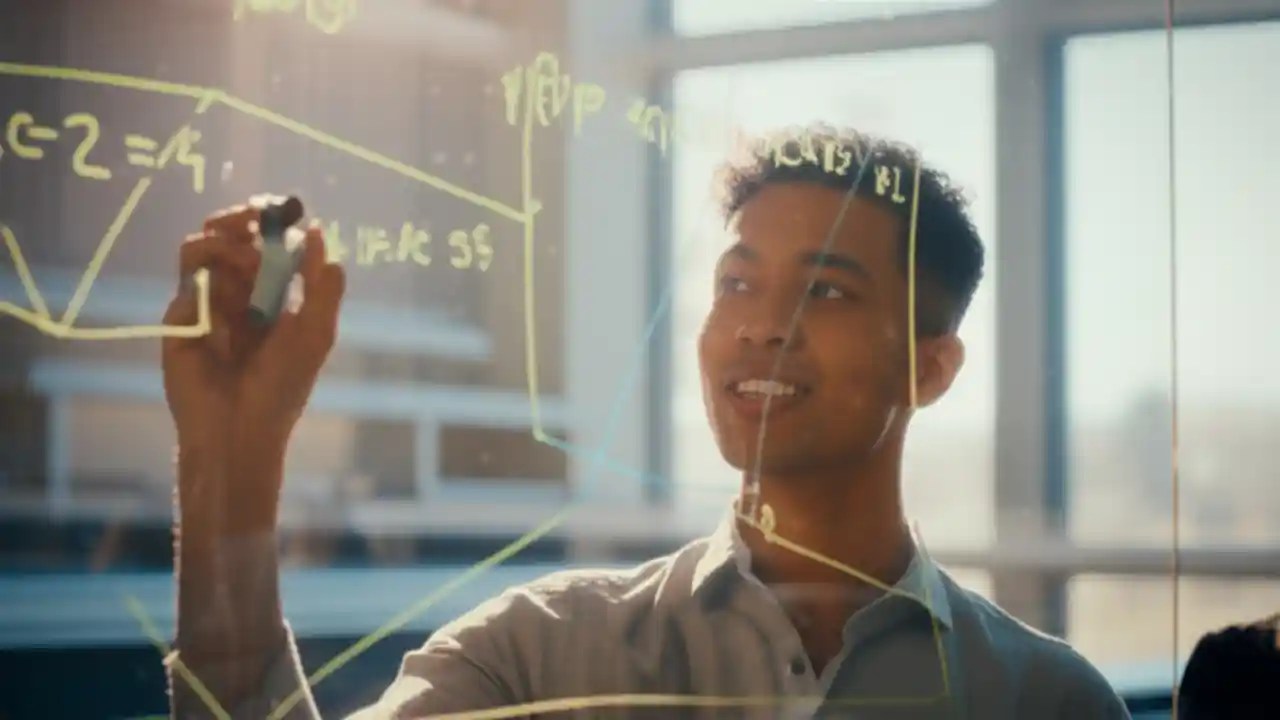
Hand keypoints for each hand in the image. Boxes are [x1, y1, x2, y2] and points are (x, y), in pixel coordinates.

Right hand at [161, 197, 344, 530]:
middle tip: (254, 218)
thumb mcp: (315, 333)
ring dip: (225, 241)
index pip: (268, 242)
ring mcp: (206, 302)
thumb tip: (319, 231)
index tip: (282, 208)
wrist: (239, 429)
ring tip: (243, 259)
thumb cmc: (283, 387)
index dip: (272, 222)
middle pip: (231, 236)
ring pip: (203, 247)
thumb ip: (321, 285)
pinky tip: (224, 298)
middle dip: (243, 220)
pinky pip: (188, 278)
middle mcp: (238, 292)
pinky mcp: (180, 315)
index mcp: (273, 294)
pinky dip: (206, 275)